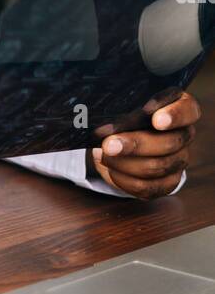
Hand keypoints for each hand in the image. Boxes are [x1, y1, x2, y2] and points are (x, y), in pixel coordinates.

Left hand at [87, 91, 201, 197]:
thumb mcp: (124, 106)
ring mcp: (179, 160)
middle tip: (109, 144)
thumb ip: (124, 107)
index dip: (175, 116)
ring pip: (157, 167)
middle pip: (170, 143)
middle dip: (136, 144)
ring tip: (104, 155)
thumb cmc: (124, 117)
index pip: (188, 110)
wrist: (120, 142)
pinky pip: (148, 187)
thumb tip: (108, 119)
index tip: (156, 120)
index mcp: (181, 108)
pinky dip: (125, 180)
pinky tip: (111, 170)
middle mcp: (184, 134)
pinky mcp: (168, 182)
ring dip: (125, 163)